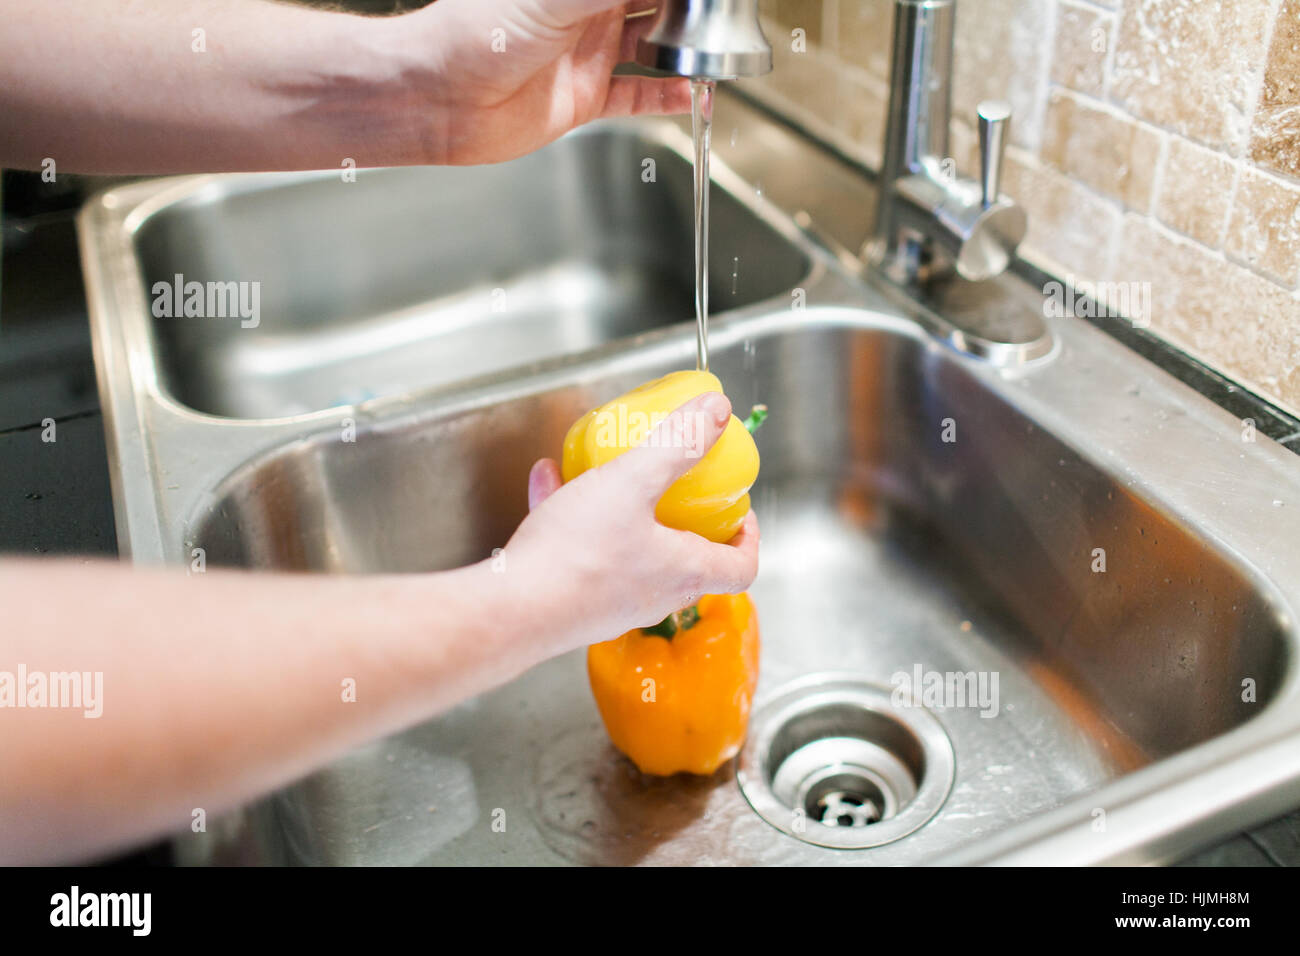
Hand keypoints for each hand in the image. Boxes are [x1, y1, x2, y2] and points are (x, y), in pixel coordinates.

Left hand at [384, 0, 691, 164]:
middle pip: (657, 3)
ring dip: (686, 51)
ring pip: (655, 48)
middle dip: (690, 10)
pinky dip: (669, 99)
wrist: (441, 96)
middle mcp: (590, 10)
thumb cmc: (479, 32)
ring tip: (718, 52)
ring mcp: (590, 53)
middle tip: (723, 16)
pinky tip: (695, 97)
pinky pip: (639, 97)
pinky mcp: (586, 97)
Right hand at [502, 391, 759, 652]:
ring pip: (631, 552)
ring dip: (623, 510)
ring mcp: (612, 605)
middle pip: (688, 561)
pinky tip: (548, 481)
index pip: (740, 568)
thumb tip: (718, 410)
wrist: (511, 611)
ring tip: (604, 473)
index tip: (738, 511)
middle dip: (685, 519)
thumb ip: (678, 444)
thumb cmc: (579, 555)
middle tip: (679, 489)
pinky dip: (573, 519)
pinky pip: (584, 554)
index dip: (747, 539)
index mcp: (684, 572)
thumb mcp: (632, 481)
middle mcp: (655, 595)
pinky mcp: (573, 605)